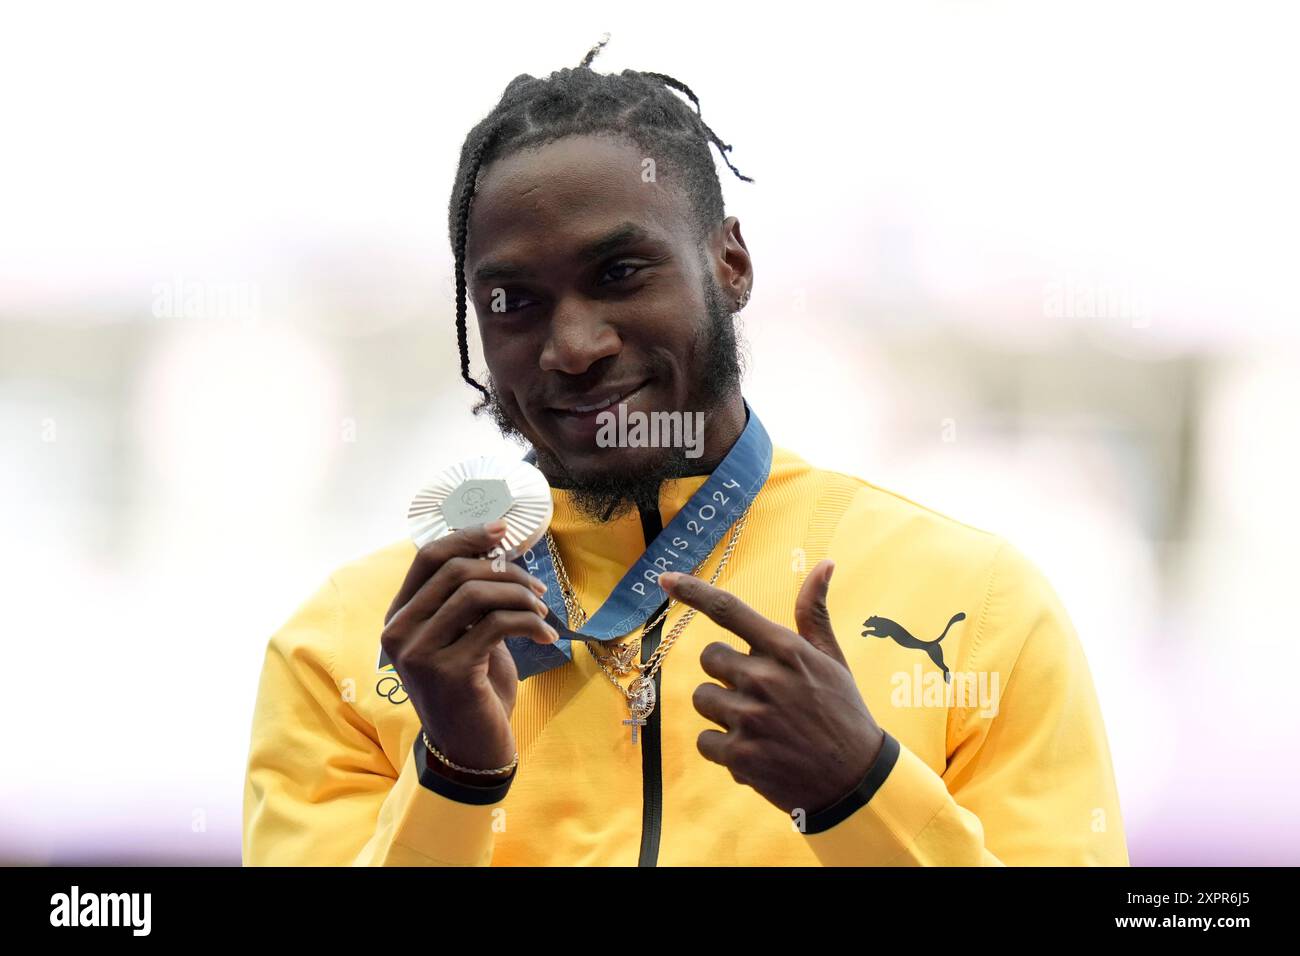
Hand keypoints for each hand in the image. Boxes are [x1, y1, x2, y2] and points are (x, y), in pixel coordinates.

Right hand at [380, 520, 557, 781]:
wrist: (471, 750)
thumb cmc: (473, 689)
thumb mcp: (465, 637)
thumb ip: (468, 599)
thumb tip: (498, 551)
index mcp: (399, 616)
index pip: (427, 557)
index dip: (467, 537)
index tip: (504, 531)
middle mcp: (399, 632)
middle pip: (454, 569)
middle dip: (505, 571)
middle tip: (538, 588)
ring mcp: (419, 652)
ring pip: (475, 592)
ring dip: (520, 596)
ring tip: (543, 612)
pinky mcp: (448, 671)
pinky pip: (496, 624)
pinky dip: (529, 623)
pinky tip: (547, 636)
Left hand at [658, 560, 884, 816]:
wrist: (856, 781)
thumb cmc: (842, 713)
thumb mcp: (832, 660)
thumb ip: (814, 613)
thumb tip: (824, 564)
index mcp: (787, 650)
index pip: (729, 610)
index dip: (692, 591)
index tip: (664, 579)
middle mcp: (765, 678)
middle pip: (708, 657)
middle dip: (724, 672)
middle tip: (755, 691)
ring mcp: (750, 718)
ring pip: (703, 698)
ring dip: (721, 711)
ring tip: (758, 725)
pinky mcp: (741, 756)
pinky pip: (705, 740)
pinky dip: (722, 748)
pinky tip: (754, 751)